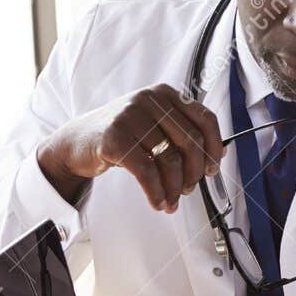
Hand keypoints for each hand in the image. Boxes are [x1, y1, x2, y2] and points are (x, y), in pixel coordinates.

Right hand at [36, 83, 223, 211]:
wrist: (78, 141)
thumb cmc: (122, 135)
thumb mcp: (153, 125)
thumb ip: (181, 133)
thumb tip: (218, 155)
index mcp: (165, 94)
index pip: (204, 119)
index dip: (214, 147)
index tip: (212, 169)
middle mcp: (149, 99)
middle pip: (190, 142)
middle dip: (193, 173)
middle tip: (188, 190)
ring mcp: (130, 116)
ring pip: (170, 160)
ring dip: (174, 188)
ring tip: (170, 201)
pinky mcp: (115, 138)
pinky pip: (147, 172)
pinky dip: (156, 192)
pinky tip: (157, 202)